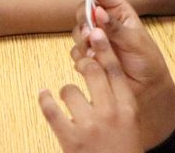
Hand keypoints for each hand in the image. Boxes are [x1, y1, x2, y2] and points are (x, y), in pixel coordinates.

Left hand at [39, 32, 145, 152]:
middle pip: (93, 72)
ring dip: (65, 91)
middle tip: (80, 61)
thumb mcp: (130, 126)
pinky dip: (45, 100)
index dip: (105, 49)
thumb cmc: (122, 152)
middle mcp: (111, 114)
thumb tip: (103, 75)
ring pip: (70, 90)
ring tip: (65, 98)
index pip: (116, 71)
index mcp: (128, 109)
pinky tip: (44, 96)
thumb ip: (119, 103)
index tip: (97, 32)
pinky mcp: (71, 139)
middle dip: (85, 63)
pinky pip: (51, 110)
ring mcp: (90, 126)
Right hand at [68, 0, 174, 148]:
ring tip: (95, 52)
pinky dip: (82, 56)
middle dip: (84, 20)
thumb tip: (98, 11)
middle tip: (90, 34)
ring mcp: (95, 40)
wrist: (147, 89)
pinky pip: (76, 52)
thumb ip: (116, 28)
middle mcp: (104, 23)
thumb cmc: (147, 61)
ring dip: (83, 40)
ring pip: (77, 32)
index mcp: (119, 12)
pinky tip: (94, 62)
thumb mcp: (136, 42)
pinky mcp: (89, 57)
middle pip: (83, 12)